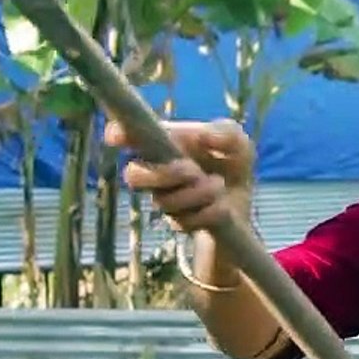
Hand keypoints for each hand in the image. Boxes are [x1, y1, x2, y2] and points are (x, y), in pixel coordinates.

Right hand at [105, 117, 255, 233]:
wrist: (243, 209)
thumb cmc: (231, 167)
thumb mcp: (238, 145)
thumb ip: (227, 134)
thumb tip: (205, 135)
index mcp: (165, 146)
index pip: (130, 137)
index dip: (118, 135)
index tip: (115, 137)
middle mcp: (157, 174)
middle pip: (134, 176)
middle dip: (162, 174)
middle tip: (192, 170)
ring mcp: (165, 201)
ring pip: (164, 201)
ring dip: (197, 193)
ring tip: (218, 186)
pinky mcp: (180, 225)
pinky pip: (184, 222)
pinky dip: (209, 212)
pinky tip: (222, 207)